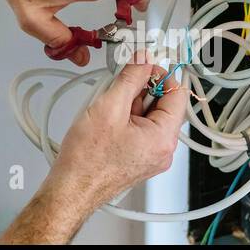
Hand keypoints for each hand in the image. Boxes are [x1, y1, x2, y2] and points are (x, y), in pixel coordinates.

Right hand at [49, 57, 188, 205]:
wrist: (71, 189)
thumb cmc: (87, 161)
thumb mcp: (109, 107)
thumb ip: (130, 78)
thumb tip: (142, 60)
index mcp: (164, 138)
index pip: (178, 93)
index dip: (161, 74)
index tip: (143, 65)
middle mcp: (163, 149)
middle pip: (164, 104)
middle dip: (142, 89)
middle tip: (120, 86)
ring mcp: (152, 155)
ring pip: (150, 116)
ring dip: (131, 103)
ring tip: (108, 107)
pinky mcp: (139, 158)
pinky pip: (141, 129)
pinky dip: (126, 118)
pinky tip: (107, 119)